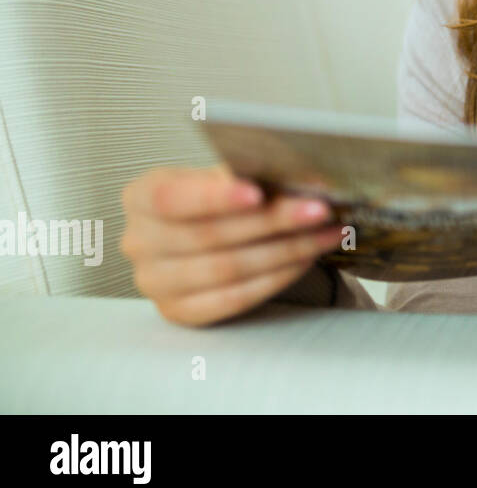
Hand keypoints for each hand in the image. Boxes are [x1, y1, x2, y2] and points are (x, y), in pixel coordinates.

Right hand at [120, 165, 346, 326]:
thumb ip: (247, 175)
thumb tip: (296, 178)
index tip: (259, 192)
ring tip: (325, 233)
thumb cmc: (218, 201)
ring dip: (286, 250)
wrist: (209, 234)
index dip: (216, 198)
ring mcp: (155, 283)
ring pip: (227, 269)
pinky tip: (305, 259)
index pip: (172, 199)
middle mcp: (140, 242)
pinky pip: (234, 299)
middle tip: (319, 210)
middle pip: (210, 235)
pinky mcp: (181, 312)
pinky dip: (276, 278)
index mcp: (142, 197)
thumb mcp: (222, 178)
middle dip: (273, 222)